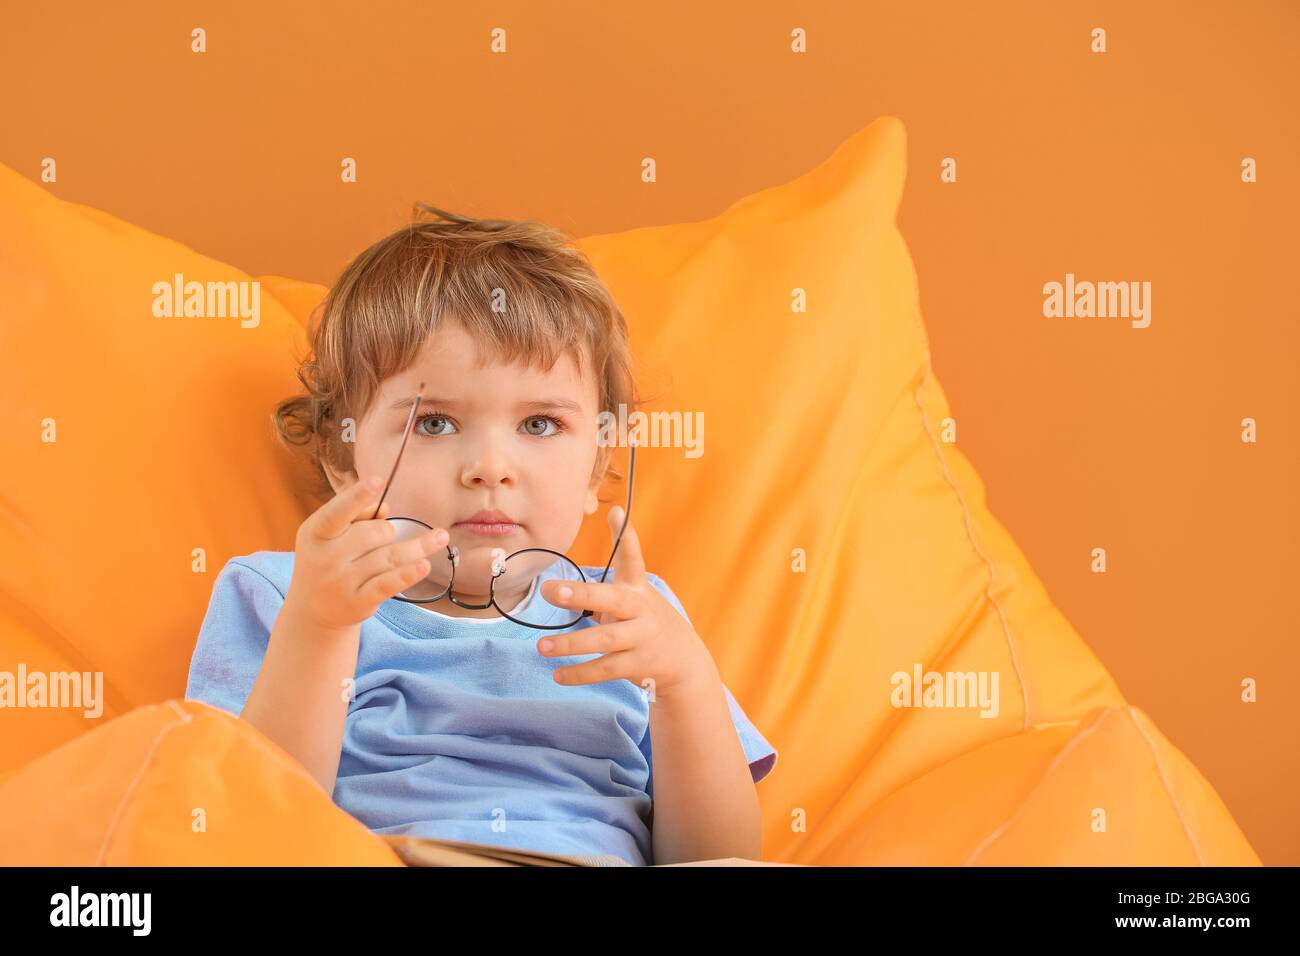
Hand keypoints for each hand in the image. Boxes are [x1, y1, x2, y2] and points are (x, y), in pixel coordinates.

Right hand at [284, 476, 449, 633]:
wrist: (313, 610)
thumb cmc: (325, 560)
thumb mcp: (328, 535)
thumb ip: (354, 516)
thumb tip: (384, 507)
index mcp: (315, 533)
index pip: (338, 512)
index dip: (358, 496)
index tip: (378, 480)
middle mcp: (325, 557)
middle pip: (373, 533)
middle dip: (387, 531)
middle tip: (387, 535)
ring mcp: (341, 582)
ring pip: (388, 557)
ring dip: (418, 547)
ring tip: (441, 537)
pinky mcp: (358, 601)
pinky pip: (388, 584)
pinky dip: (407, 574)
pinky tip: (424, 565)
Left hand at [536, 506, 717, 699]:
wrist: (684, 661)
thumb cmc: (647, 618)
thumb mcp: (638, 587)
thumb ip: (624, 556)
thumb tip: (614, 509)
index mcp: (637, 587)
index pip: (633, 558)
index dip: (626, 536)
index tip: (616, 512)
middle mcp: (641, 609)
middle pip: (612, 600)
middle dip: (580, 595)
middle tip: (548, 590)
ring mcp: (641, 638)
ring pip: (605, 640)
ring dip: (572, 644)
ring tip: (542, 647)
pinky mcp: (638, 664)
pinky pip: (605, 669)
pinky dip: (580, 674)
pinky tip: (557, 675)